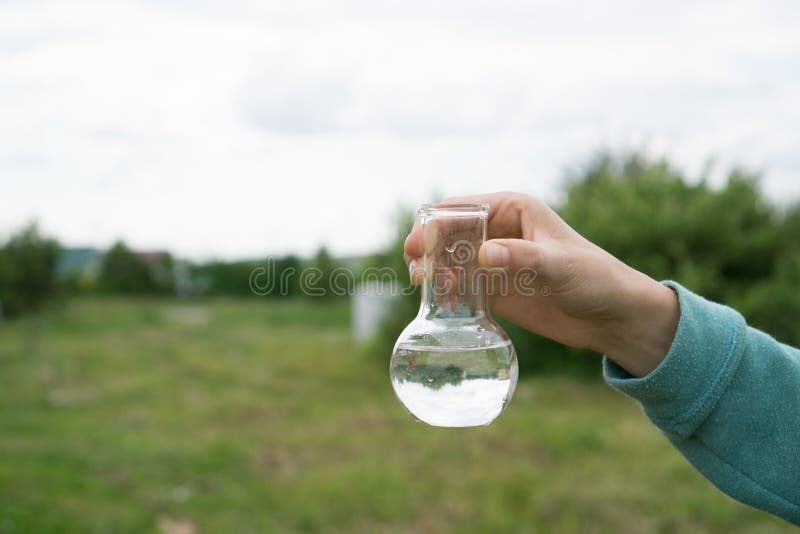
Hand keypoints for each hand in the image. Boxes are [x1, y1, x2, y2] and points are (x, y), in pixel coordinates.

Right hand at [404, 192, 679, 376]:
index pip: (462, 208)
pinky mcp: (496, 287)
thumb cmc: (595, 279)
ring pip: (451, 259)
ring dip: (434, 271)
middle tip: (414, 270)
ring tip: (424, 290)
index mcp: (513, 208)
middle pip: (449, 233)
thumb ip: (521, 257)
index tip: (417, 245)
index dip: (434, 224)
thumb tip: (483, 254)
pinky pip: (462, 285)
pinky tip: (442, 306)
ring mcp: (496, 259)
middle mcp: (500, 230)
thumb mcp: (559, 265)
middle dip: (427, 248)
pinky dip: (448, 292)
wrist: (613, 316)